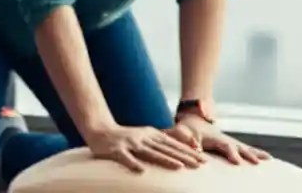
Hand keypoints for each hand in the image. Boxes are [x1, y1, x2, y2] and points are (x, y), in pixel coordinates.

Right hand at [85, 125, 208, 172]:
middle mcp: (142, 137)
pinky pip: (125, 158)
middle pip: (166, 148)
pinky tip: (142, 172)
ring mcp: (129, 143)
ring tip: (179, 167)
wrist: (98, 128)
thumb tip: (178, 152)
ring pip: (150, 153)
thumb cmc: (123, 136)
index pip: (173, 144)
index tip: (204, 160)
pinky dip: (133, 164)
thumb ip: (158, 142)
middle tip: (200, 165)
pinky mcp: (116, 150)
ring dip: (165, 160)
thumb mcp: (143, 136)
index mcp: (150, 134)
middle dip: (184, 156)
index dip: (188, 152)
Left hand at [168, 114, 270, 164]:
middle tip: (257, 162)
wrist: (192, 118)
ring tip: (269, 159)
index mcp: (214, 137)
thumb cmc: (186, 128)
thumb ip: (187, 139)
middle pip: (238, 146)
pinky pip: (244, 148)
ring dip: (256, 152)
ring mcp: (229, 140)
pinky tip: (267, 158)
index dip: (232, 153)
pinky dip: (255, 152)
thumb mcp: (183, 132)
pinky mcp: (231, 143)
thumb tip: (194, 148)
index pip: (225, 146)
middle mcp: (224, 138)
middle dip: (248, 154)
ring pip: (244, 146)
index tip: (238, 162)